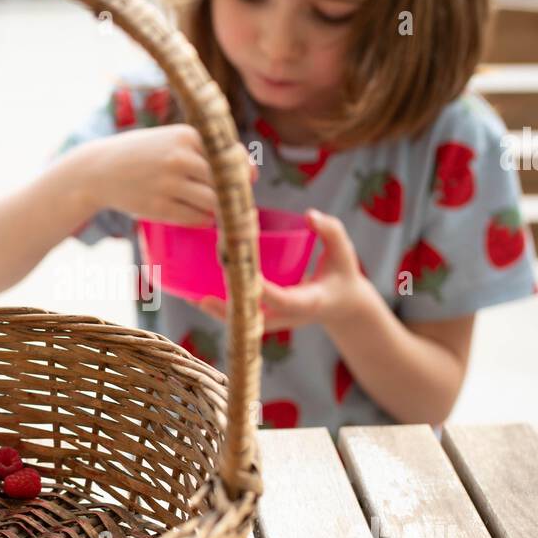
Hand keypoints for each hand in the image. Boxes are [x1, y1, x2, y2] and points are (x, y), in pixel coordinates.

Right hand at [91, 126, 256, 227]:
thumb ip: (207, 152)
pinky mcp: (159, 208)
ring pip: (214, 202)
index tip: (247, 180)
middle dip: (234, 193)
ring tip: (215, 208)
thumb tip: (251, 173)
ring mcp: (169, 184)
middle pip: (226, 182)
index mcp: (187, 136)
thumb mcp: (173, 140)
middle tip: (235, 201)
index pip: (232, 157)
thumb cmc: (145, 154)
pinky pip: (197, 218)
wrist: (100, 169)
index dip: (244, 172)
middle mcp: (180, 158)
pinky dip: (203, 219)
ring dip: (220, 209)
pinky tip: (195, 212)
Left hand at [196, 208, 369, 332]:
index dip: (263, 291)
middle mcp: (287, 316)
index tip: (244, 278)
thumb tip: (309, 215)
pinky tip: (197, 296)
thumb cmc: (343, 275)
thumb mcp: (344, 253)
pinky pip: (240, 315)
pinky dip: (221, 307)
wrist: (342, 306)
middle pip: (254, 318)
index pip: (281, 299)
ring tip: (193, 298)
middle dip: (230, 308)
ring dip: (219, 311)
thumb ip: (331, 232)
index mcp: (307, 303)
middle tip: (204, 297)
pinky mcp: (266, 318)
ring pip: (243, 321)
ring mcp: (276, 321)